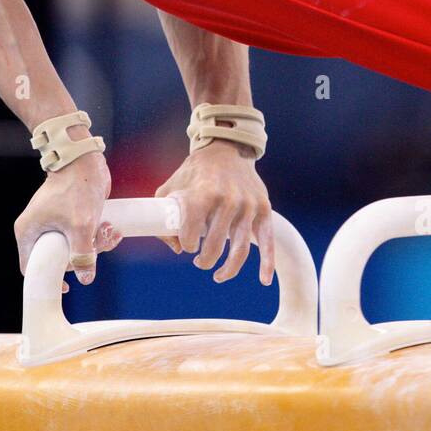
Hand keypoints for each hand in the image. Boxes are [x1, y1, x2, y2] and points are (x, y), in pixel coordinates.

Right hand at [14, 152, 115, 292]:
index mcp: (29, 231)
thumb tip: (86, 278)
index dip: (48, 279)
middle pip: (59, 258)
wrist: (85, 158)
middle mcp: (38, 228)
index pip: (32, 266)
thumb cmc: (76, 187)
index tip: (67, 286)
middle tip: (99, 246)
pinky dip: (97, 235)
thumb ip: (83, 255)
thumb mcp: (81, 226)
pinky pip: (83, 235)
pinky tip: (112, 228)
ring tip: (110, 232)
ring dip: (95, 245)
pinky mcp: (70, 216)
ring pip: (74, 247)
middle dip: (83, 256)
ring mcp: (55, 222)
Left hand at [155, 141, 274, 284]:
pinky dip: (267, 263)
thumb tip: (175, 248)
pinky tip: (264, 280)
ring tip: (217, 275)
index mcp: (203, 193)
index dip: (185, 244)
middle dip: (205, 261)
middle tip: (199, 262)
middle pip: (215, 245)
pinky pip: (267, 242)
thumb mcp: (172, 188)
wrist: (226, 150)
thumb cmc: (195, 173)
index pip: (190, 231)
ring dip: (228, 269)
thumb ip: (164, 217)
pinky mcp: (264, 209)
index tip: (186, 246)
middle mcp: (228, 199)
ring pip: (240, 249)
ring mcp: (248, 205)